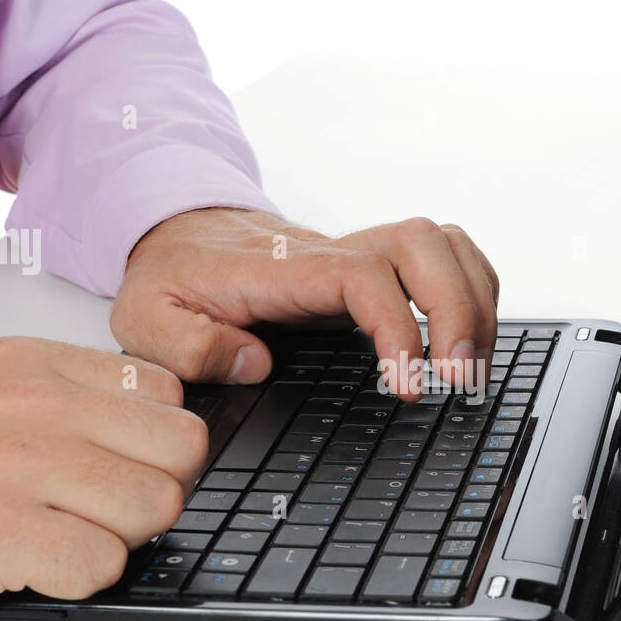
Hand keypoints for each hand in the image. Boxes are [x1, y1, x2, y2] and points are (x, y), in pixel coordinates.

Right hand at [0, 337, 206, 620]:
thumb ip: (56, 402)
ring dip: (118, 539)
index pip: (164, 393)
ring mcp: (11, 464)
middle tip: (98, 513)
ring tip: (56, 539)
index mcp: (25, 364)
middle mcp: (26, 402)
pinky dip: (76, 579)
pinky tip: (28, 569)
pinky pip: (103, 564)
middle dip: (153, 491)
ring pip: (155, 506)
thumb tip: (143, 431)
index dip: (154, 445)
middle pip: (180, 448)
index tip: (123, 469)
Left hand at [111, 208, 499, 399]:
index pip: (364, 276)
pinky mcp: (371, 269)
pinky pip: (441, 257)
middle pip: (423, 245)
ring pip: (442, 243)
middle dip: (459, 310)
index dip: (400, 327)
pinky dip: (472, 289)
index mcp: (281, 268)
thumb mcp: (145, 320)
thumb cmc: (168, 280)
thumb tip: (255, 363)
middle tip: (459, 379)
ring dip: (475, 300)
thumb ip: (190, 347)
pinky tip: (468, 338)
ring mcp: (356, 257)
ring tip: (472, 367)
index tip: (407, 384)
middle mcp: (330, 253)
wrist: (175, 236)